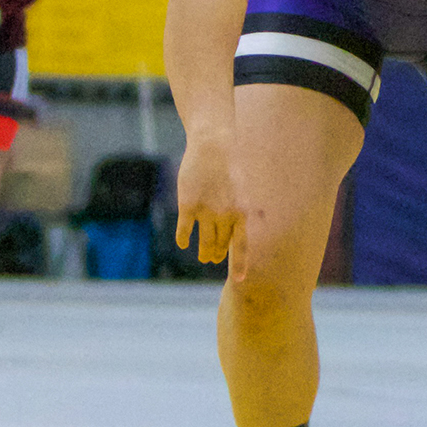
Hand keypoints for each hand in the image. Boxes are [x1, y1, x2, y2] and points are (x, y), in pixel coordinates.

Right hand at [175, 132, 245, 274]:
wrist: (214, 145)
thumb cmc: (230, 165)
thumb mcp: (243, 189)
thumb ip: (240, 209)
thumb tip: (236, 227)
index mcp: (242, 213)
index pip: (241, 246)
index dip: (240, 264)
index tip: (240, 281)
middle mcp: (225, 216)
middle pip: (220, 244)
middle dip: (218, 254)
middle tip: (214, 259)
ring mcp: (206, 211)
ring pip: (204, 241)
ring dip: (204, 251)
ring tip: (203, 257)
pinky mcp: (188, 204)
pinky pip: (184, 229)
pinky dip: (183, 238)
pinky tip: (182, 243)